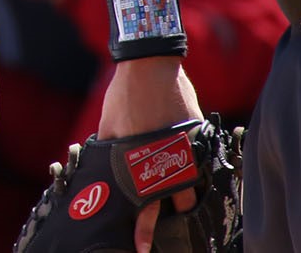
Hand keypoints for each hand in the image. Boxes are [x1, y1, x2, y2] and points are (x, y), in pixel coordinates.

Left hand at [100, 57, 203, 252]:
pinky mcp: (198, 133)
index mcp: (142, 163)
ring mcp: (187, 149)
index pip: (145, 208)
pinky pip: (199, 158)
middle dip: (174, 215)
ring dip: (186, 191)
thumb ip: (110, 151)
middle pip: (177, 201)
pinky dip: (193, 165)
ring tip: (181, 201)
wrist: (150, 65)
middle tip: (170, 224)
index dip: (144, 231)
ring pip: (192, 182)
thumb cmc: (123, 96)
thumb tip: (101, 167)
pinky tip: (189, 166)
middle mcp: (169, 161)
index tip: (143, 248)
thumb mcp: (108, 128)